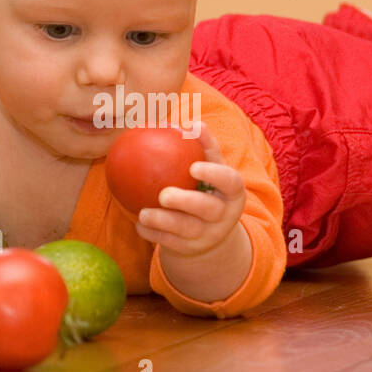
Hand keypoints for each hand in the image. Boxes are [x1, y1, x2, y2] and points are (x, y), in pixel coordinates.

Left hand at [134, 120, 245, 256]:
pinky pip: (170, 243)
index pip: (230, 182)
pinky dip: (153, 234)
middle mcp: (225, 216)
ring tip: (144, 213)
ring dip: (164, 221)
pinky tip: (138, 224)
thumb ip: (203, 147)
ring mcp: (208, 235)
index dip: (215, 175)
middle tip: (164, 194)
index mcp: (233, 193)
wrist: (210, 230)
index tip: (193, 167)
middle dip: (187, 202)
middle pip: (209, 209)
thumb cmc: (208, 187)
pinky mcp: (191, 249)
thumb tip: (192, 122)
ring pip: (187, 230)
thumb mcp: (212, 168)